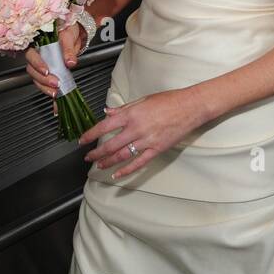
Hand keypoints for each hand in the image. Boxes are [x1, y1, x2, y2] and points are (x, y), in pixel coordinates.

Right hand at [24, 23, 86, 114]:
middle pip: (31, 70)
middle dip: (43, 80)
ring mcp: (40, 64)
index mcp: (37, 42)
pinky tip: (56, 99)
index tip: (47, 71)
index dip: (37, 64)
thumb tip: (70, 62)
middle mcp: (36, 54)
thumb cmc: (66, 28)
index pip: (31, 54)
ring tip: (56, 92)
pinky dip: (50, 91)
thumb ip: (68, 48)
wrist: (72, 31)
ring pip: (36, 78)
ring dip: (45, 87)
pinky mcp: (47, 71)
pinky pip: (45, 82)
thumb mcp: (68, 34)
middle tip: (56, 84)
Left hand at [79, 88, 205, 178]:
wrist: (190, 107)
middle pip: (111, 144)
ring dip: (108, 161)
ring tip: (99, 165)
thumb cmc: (169, 100)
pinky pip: (139, 163)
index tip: (83, 140)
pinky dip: (126, 170)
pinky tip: (117, 174)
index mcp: (131, 114)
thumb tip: (108, 112)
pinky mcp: (157, 149)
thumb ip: (123, 108)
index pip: (105, 126)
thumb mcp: (143, 100)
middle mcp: (136, 128)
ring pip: (122, 155)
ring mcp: (146, 140)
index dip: (91, 134)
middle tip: (88, 157)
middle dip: (97, 152)